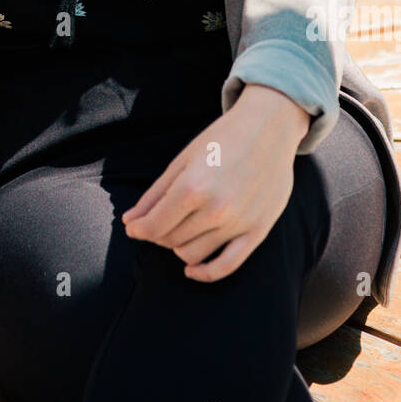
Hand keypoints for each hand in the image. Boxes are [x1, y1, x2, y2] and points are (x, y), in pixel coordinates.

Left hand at [121, 84, 310, 280]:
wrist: (270, 128)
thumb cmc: (223, 138)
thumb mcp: (183, 159)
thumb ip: (155, 193)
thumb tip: (130, 221)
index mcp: (193, 187)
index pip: (154, 226)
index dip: (138, 229)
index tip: (132, 227)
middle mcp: (215, 209)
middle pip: (171, 240)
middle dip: (157, 233)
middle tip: (158, 219)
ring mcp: (238, 223)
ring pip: (193, 255)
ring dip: (177, 247)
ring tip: (179, 229)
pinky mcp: (257, 231)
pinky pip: (227, 266)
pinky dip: (205, 273)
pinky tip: (192, 269)